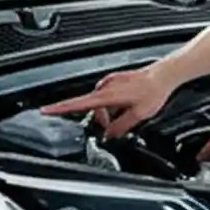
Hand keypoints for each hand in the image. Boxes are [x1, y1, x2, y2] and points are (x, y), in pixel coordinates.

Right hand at [39, 65, 176, 137]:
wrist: (163, 75)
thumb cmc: (153, 91)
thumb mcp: (139, 114)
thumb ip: (121, 126)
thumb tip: (110, 134)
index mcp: (107, 95)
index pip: (77, 103)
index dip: (60, 108)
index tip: (46, 110)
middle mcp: (105, 86)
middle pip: (92, 108)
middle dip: (101, 119)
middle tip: (115, 128)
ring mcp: (110, 82)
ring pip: (101, 104)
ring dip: (109, 113)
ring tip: (128, 114)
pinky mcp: (115, 81)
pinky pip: (108, 97)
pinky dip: (114, 105)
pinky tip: (128, 106)